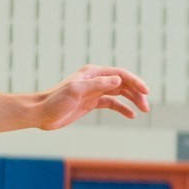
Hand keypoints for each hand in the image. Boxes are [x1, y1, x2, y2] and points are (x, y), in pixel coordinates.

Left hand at [36, 65, 150, 130]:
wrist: (42, 113)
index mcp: (92, 74)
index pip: (120, 74)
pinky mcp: (91, 103)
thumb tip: (118, 80)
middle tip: (146, 107)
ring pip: (119, 93)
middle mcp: (95, 80)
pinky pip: (112, 103)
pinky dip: (122, 108)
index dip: (135, 82)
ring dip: (132, 100)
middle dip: (136, 93)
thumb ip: (97, 84)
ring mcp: (94, 92)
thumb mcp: (76, 91)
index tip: (146, 92)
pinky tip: (131, 115)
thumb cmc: (55, 101)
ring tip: (143, 110)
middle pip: (123, 83)